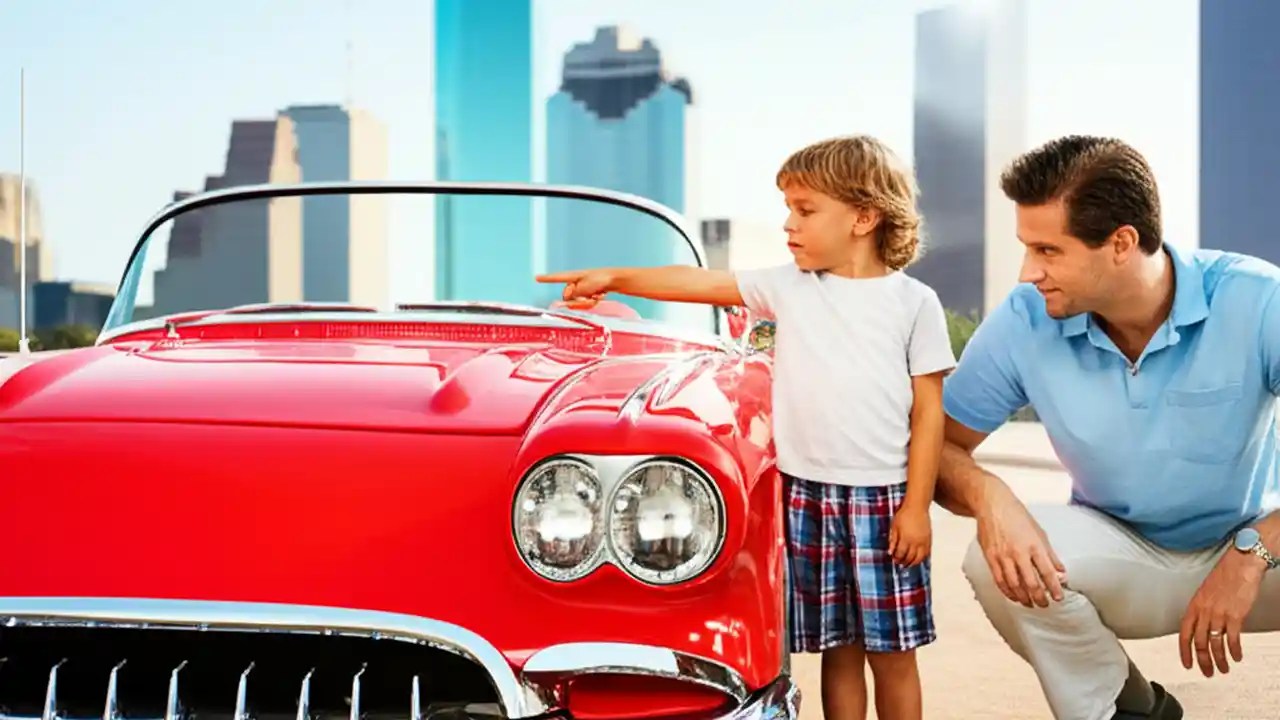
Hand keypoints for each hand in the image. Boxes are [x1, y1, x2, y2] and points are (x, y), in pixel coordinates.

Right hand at [536, 269, 614, 308]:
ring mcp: (582, 289)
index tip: (536, 278)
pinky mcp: (588, 295)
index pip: (557, 277)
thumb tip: (566, 299)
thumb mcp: (585, 287)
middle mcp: (575, 283)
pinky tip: (599, 296)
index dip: (547, 278)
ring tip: (597, 295)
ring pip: (576, 302)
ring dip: (586, 302)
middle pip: (567, 296)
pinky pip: (584, 304)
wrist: (616, 280)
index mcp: (573, 276)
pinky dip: (591, 302)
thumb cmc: (601, 280)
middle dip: (576, 299)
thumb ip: (573, 293)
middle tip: (590, 295)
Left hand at [889, 506, 930, 565]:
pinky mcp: (929, 539)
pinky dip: (922, 558)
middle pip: (910, 557)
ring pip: (920, 558)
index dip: (897, 558)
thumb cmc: (904, 515)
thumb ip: (893, 540)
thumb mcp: (894, 527)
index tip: (894, 559)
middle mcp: (916, 542)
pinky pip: (927, 553)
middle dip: (904, 562)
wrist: (917, 507)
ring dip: (913, 563)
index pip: (901, 554)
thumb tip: (890, 552)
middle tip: (900, 563)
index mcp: (906, 539)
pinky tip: (917, 559)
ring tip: (908, 564)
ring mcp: (924, 542)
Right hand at [976, 487, 1065, 607]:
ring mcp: (1003, 556)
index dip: (1054, 587)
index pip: (1047, 572)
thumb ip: (1050, 554)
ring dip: (1024, 598)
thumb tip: (1061, 572)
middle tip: (1045, 605)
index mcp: (1034, 545)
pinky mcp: (990, 558)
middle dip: (1039, 598)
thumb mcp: (1039, 532)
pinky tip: (1014, 597)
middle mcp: (1019, 552)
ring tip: (1030, 604)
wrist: (992, 505)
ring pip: (1014, 585)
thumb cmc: (1017, 516)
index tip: (1058, 597)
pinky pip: (999, 580)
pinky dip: (1007, 592)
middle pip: (1031, 583)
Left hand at [1178, 549, 1265, 676]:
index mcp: (1194, 604)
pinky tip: (1237, 657)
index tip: (1187, 663)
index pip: (1183, 633)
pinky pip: (1232, 638)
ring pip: (1215, 644)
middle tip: (1207, 673)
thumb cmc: (1226, 574)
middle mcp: (1204, 610)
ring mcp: (1219, 613)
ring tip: (1224, 669)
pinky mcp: (1235, 615)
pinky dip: (1234, 651)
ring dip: (1219, 660)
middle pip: (1198, 642)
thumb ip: (1203, 608)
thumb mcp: (1206, 591)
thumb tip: (1203, 624)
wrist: (1241, 564)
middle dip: (1203, 661)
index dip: (1184, 651)